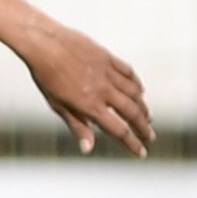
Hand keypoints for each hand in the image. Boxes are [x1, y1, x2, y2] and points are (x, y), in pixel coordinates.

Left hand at [18, 21, 149, 155]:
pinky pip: (129, 74)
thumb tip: (88, 148)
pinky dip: (137, 85)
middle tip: (150, 137)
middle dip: (143, 127)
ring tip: (147, 118)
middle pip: (132, 113)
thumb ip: (77, 125)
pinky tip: (141, 91)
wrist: (45, 44)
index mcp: (90, 105)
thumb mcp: (57, 105)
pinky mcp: (109, 59)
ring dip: (143, 108)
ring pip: (135, 93)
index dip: (131, 143)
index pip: (117, 129)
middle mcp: (104, 90)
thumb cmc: (46, 77)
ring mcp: (108, 73)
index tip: (141, 153)